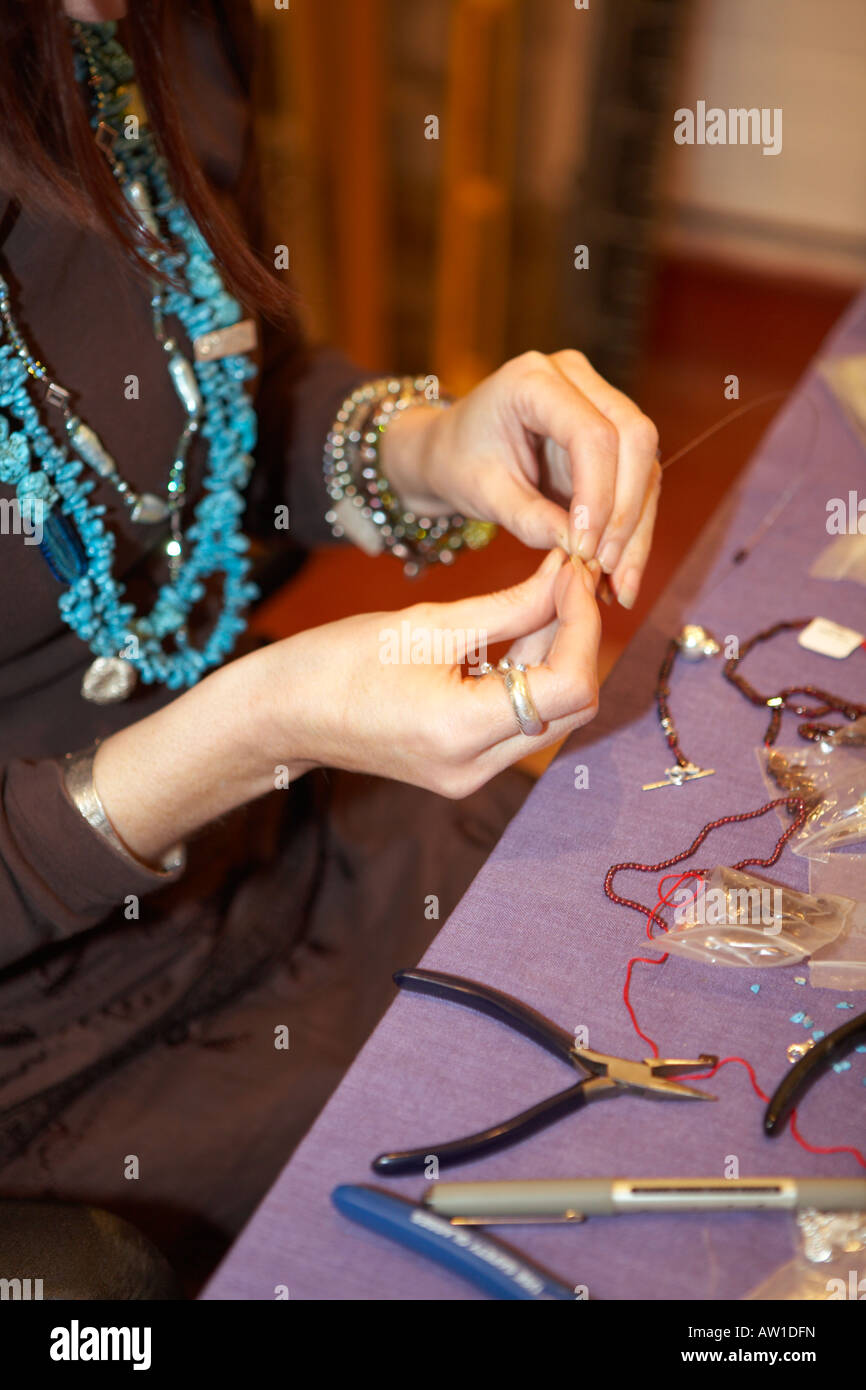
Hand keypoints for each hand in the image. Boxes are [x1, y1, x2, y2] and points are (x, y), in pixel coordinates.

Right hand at [92, 549, 598, 861]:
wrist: (282, 716)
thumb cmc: (337, 662)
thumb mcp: (426, 624)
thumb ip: (509, 608)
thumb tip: (567, 578)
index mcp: (461, 730)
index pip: (569, 688)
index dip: (584, 626)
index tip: (572, 575)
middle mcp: (475, 767)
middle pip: (570, 706)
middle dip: (578, 639)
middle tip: (565, 580)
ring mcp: (471, 774)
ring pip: (551, 715)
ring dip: (557, 655)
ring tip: (541, 596)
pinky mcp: (464, 768)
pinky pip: (522, 722)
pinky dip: (530, 676)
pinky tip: (518, 631)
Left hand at [383, 349, 660, 608]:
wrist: (453, 450)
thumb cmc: (460, 464)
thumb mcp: (483, 495)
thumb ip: (529, 518)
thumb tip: (580, 550)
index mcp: (533, 379)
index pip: (591, 433)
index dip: (598, 494)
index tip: (585, 549)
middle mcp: (576, 378)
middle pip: (634, 437)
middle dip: (627, 511)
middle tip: (609, 568)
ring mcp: (600, 399)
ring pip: (645, 461)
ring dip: (637, 526)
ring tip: (620, 582)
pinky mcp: (612, 430)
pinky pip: (638, 476)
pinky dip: (633, 525)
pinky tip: (622, 569)